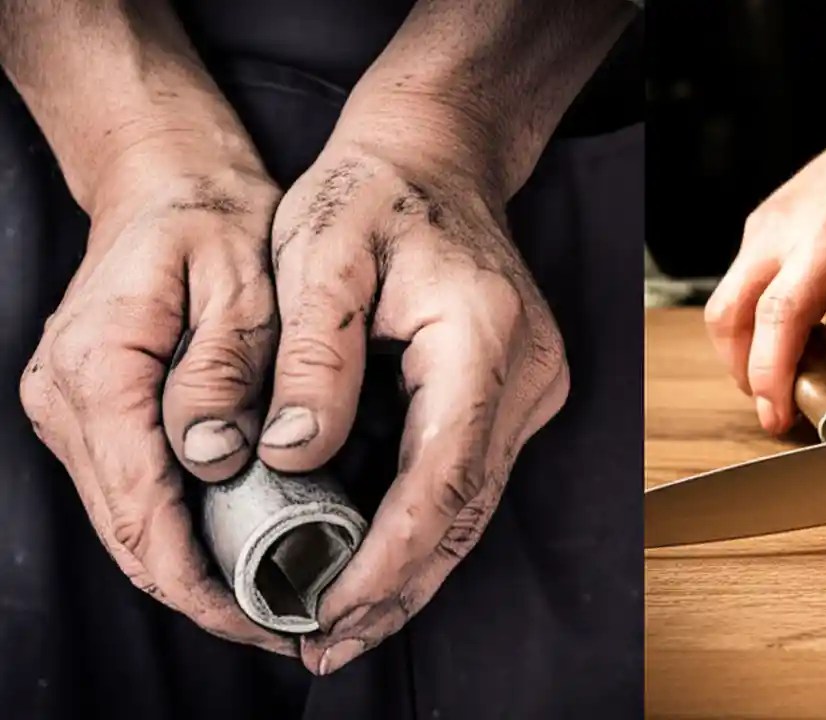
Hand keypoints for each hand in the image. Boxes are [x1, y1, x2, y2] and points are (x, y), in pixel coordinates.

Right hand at [18, 142, 290, 653]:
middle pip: (127, 534)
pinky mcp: (90, 410)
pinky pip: (132, 491)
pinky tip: (238, 543)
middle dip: (203, 592)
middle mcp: (66, 400)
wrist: (165, 179)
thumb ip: (224, 371)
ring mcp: (70, 409)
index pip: (140, 512)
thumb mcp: (240, 282)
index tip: (263, 617)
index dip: (201, 583)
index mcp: (100, 369)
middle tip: (285, 622)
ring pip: (127, 522)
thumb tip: (211, 459)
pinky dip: (181, 529)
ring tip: (272, 592)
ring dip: (193, 568)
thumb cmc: (211, 219)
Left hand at [263, 141, 568, 674]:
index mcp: (483, 337)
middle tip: (326, 643)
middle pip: (468, 510)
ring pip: (475, 506)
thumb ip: (311, 360)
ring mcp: (532, 388)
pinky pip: (472, 478)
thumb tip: (297, 459)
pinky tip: (375, 564)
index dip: (389, 556)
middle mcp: (527, 373)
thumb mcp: (319, 257)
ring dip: (411, 570)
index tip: (332, 608)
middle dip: (398, 587)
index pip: (444, 475)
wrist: (436, 159)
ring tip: (341, 623)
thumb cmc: (374, 197)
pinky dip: (424, 530)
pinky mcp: (516, 395)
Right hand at [704, 102, 825, 434]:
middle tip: (780, 404)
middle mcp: (781, 229)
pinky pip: (739, 289)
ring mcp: (761, 228)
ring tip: (795, 370)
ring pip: (726, 306)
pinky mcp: (756, 233)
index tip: (777, 411)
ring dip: (749, 350)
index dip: (770, 371)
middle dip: (744, 371)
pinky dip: (756, 325)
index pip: (779, 314)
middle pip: (728, 315)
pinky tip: (795, 335)